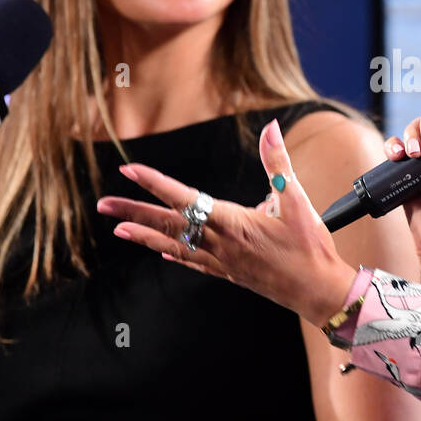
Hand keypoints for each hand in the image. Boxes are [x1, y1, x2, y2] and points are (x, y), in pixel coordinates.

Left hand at [96, 119, 356, 326]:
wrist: (318, 291)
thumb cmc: (310, 248)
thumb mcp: (298, 201)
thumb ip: (279, 163)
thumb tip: (271, 128)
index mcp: (232, 222)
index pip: (184, 197)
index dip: (154, 182)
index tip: (129, 170)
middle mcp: (219, 243)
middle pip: (168, 224)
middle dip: (133, 212)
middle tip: (102, 204)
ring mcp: (222, 261)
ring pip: (173, 245)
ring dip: (144, 235)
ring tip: (119, 229)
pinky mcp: (229, 273)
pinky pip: (192, 262)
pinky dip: (173, 253)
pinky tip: (161, 252)